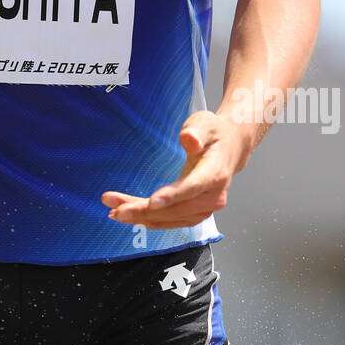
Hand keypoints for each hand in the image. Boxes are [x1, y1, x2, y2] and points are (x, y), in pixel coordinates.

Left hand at [101, 109, 249, 229]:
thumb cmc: (214, 133)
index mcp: (216, 174)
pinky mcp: (196, 213)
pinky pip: (172, 220)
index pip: (193, 187)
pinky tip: (130, 216)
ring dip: (142, 217)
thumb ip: (195, 131)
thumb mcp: (205, 123)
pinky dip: (150, 220)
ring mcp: (206, 209)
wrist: (230, 148)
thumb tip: (188, 139)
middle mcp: (213, 197)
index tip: (151, 202)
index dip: (173, 196)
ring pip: (171, 218)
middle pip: (177, 209)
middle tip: (116, 209)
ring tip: (114, 211)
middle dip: (144, 210)